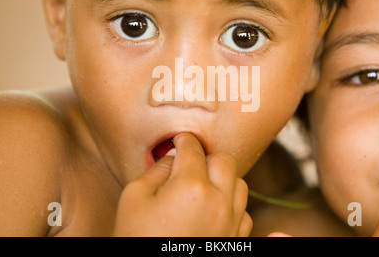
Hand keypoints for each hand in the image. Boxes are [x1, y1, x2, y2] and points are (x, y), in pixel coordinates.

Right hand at [112, 132, 251, 236]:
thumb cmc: (137, 238)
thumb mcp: (134, 198)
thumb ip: (157, 169)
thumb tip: (175, 157)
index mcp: (191, 187)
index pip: (192, 148)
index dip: (184, 139)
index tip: (179, 140)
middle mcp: (219, 201)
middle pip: (225, 160)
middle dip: (207, 156)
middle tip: (190, 164)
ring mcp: (231, 222)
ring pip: (240, 183)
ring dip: (223, 179)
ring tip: (202, 186)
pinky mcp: (236, 239)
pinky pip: (244, 210)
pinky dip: (231, 204)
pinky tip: (212, 209)